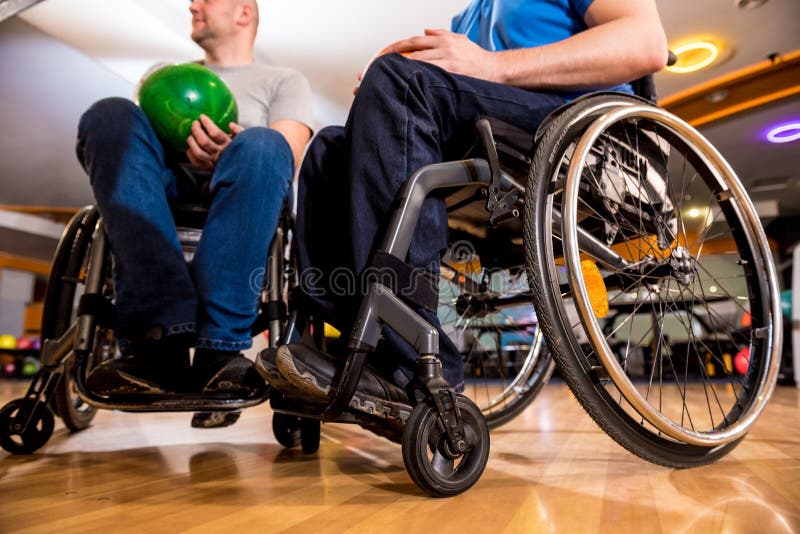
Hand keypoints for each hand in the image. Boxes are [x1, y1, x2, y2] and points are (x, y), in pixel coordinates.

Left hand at [185, 115, 243, 169]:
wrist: (240, 166)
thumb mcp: (243, 138)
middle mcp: (220, 153)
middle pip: (204, 142)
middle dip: (196, 130)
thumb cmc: (239, 148)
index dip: (207, 124)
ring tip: (191, 135)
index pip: (215, 133)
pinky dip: (190, 154)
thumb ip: (238, 131)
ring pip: (199, 153)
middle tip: (195, 123)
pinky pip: (196, 162)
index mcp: (228, 144)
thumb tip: (230, 124)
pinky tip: (190, 148)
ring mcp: (213, 161)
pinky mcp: (208, 167)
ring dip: (192, 142)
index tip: (202, 117)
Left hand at [384, 29, 499, 81]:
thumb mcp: (460, 40)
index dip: (397, 46)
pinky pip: (431, 75)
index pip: (414, 41)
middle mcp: (444, 48)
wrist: (495, 69)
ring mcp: (448, 61)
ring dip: (403, 70)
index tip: (384, 53)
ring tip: (389, 77)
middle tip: (379, 68)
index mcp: (444, 40)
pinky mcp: (452, 73)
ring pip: (419, 63)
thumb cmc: (476, 58)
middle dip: (394, 59)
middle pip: (413, 52)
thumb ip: (441, 34)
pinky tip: (408, 83)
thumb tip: (425, 30)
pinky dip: (419, 78)